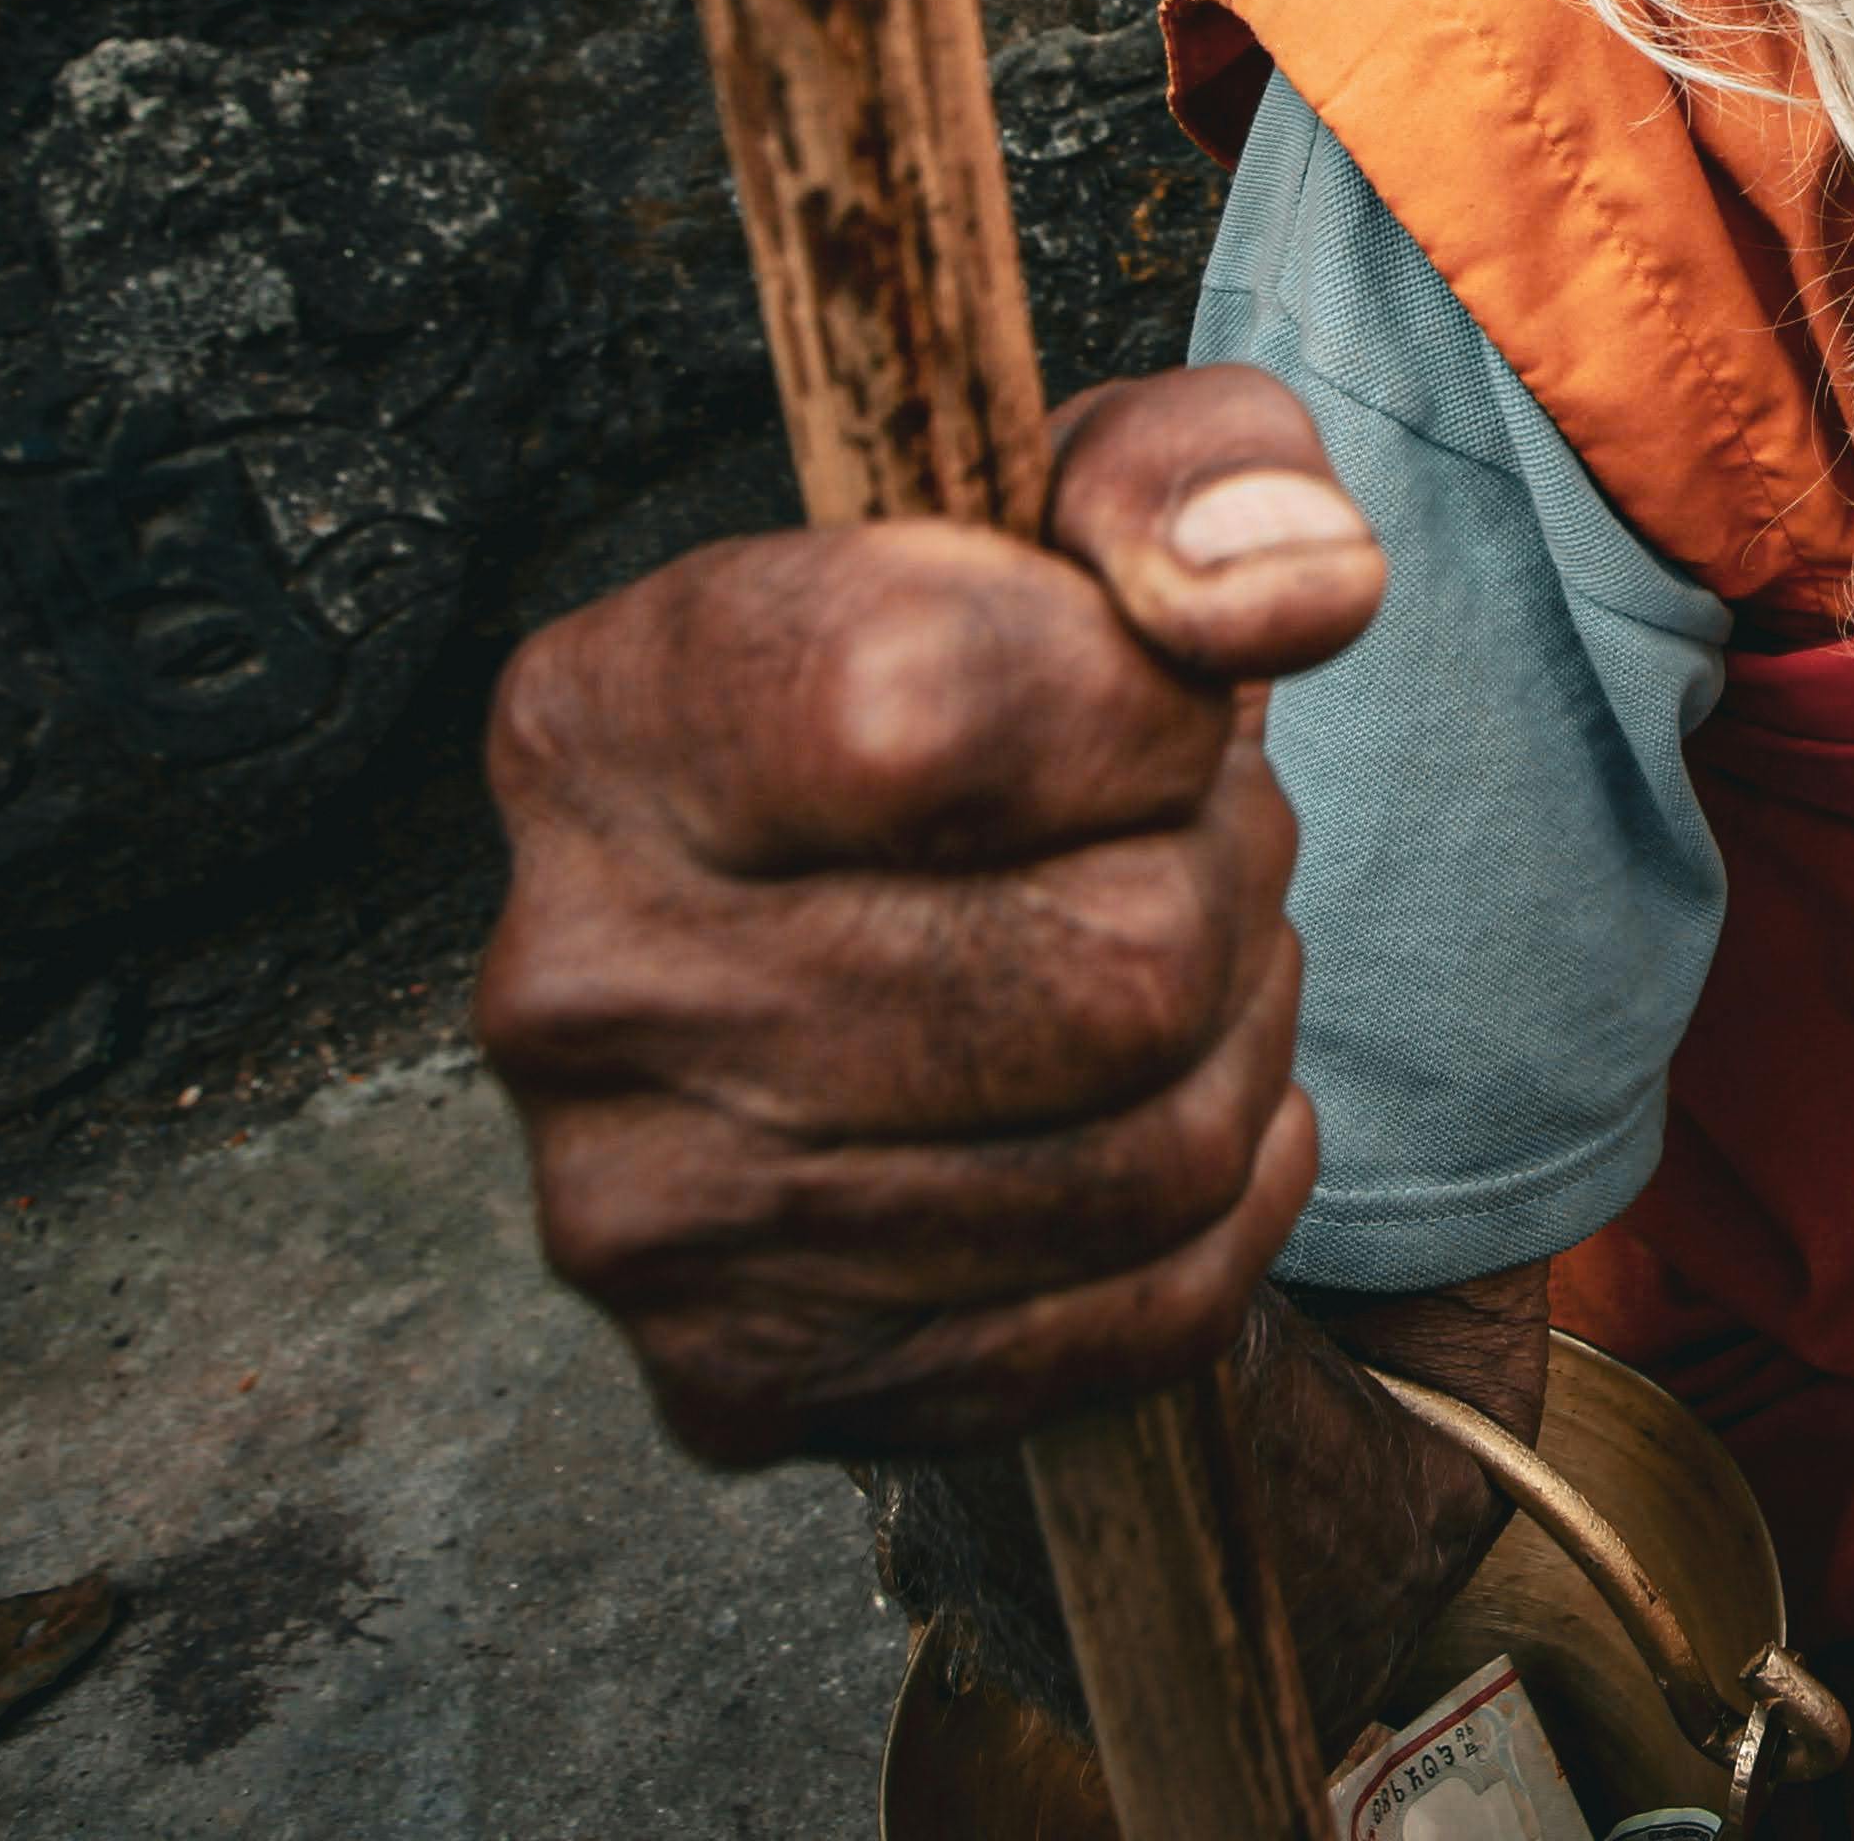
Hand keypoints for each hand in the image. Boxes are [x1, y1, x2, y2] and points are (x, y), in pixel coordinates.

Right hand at [474, 365, 1382, 1465]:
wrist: (902, 954)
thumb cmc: (1008, 689)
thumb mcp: (1099, 497)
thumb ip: (1209, 468)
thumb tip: (1287, 592)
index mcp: (596, 719)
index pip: (936, 710)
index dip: (1140, 701)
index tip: (1141, 686)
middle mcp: (566, 980)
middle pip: (1113, 965)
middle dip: (1226, 879)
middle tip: (1180, 836)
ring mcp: (640, 1216)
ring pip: (1153, 1149)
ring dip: (1240, 1033)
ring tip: (1164, 950)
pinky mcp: (749, 1385)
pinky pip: (1138, 1310)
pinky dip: (1226, 1201)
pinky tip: (1156, 1101)